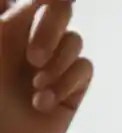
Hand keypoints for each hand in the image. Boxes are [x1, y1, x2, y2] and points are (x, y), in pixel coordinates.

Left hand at [0, 0, 91, 132]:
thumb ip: (17, 14)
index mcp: (5, 27)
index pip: (31, 0)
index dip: (43, 0)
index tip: (42, 2)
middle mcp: (30, 40)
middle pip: (60, 8)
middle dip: (50, 29)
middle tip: (33, 58)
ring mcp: (54, 64)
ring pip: (74, 40)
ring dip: (57, 64)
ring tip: (36, 87)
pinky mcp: (73, 87)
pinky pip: (85, 68)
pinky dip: (66, 84)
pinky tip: (43, 104)